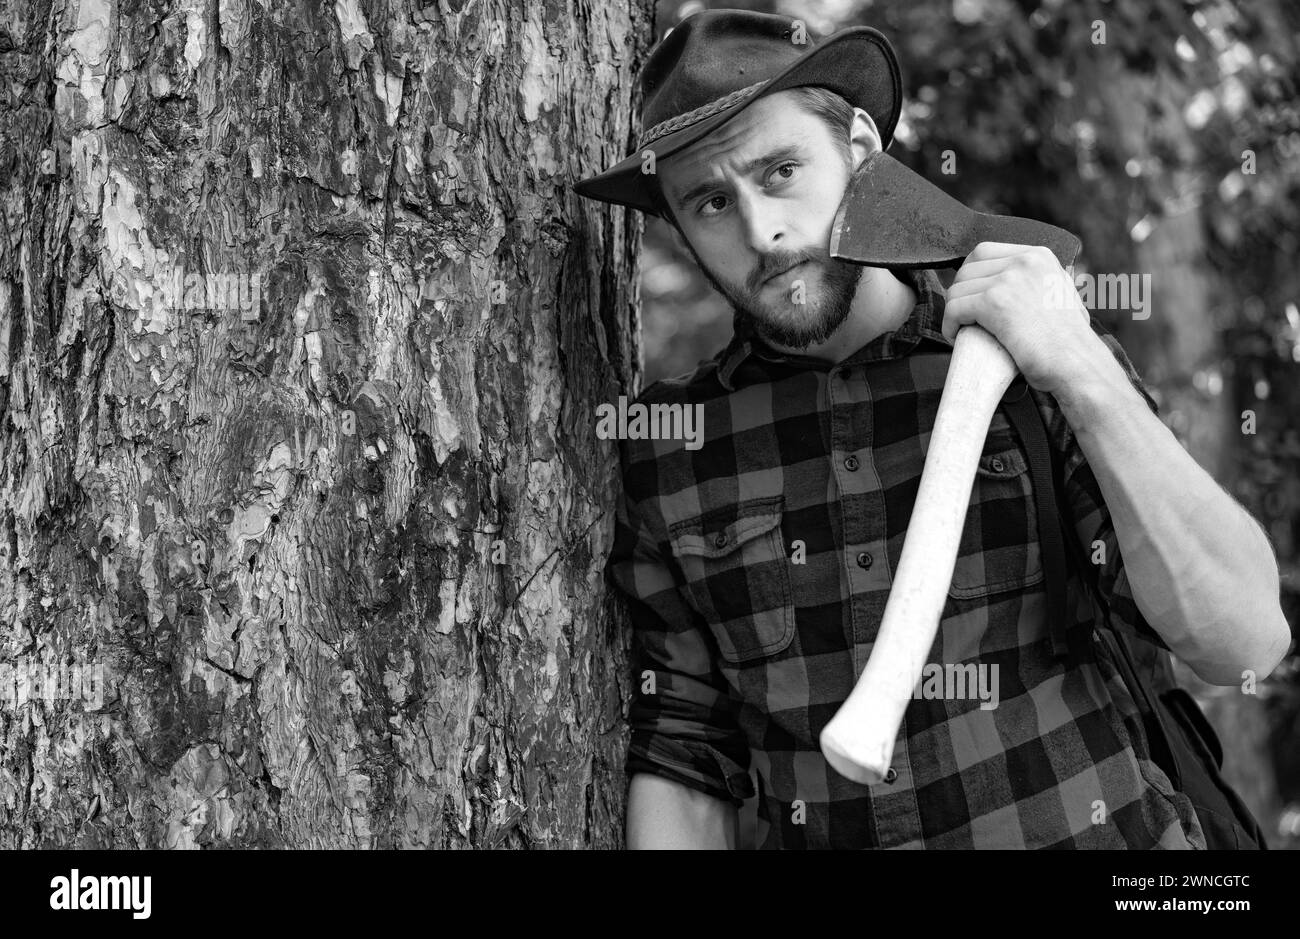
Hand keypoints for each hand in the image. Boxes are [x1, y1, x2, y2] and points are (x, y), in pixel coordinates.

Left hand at [941, 242, 1103, 396]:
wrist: (1078, 365)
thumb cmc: (1070, 343)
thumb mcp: (1060, 296)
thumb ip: (1040, 283)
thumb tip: (1020, 286)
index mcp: (1039, 256)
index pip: (985, 252)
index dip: (971, 275)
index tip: (970, 296)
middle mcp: (1024, 261)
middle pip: (968, 267)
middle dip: (959, 292)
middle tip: (962, 315)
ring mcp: (1009, 279)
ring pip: (957, 289)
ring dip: (953, 311)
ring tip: (961, 329)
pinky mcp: (994, 302)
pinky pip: (954, 308)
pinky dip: (948, 324)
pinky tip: (956, 336)